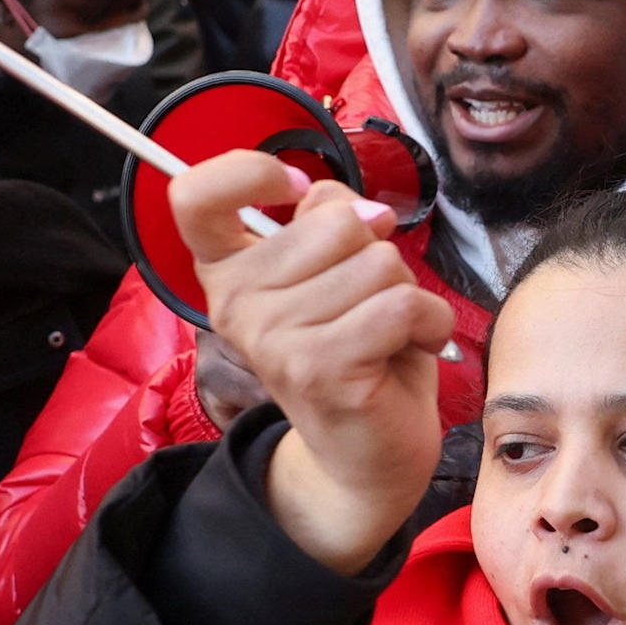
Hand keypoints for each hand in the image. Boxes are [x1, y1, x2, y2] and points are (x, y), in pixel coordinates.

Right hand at [177, 148, 448, 572]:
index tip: (296, 194)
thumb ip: (333, 222)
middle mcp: (234, 302)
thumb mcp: (338, 269)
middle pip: (333, 219)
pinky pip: (402, 303)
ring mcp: (270, 337)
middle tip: (368, 303)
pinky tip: (415, 347)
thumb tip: (364, 212)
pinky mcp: (318, 368)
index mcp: (226, 270)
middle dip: (376, 252)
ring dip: (406, 292)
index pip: (195, 194)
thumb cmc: (358, 349)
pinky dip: (430, 322)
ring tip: (388, 331)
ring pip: (377, 261)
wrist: (366, 453)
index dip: (250, 170)